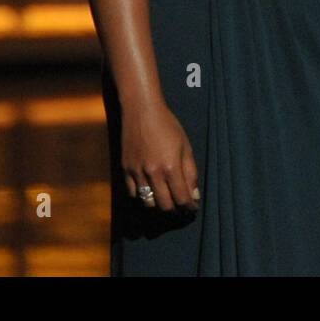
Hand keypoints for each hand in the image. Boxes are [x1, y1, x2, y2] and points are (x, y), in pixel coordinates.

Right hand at [121, 99, 199, 213]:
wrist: (141, 111)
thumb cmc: (168, 125)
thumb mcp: (185, 146)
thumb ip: (190, 172)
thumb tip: (194, 195)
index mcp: (171, 167)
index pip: (181, 198)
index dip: (189, 207)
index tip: (192, 208)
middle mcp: (153, 173)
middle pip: (164, 205)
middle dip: (175, 209)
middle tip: (181, 207)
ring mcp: (137, 173)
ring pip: (148, 203)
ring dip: (159, 205)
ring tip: (167, 200)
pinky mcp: (125, 170)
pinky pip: (133, 194)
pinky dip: (142, 197)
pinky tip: (150, 192)